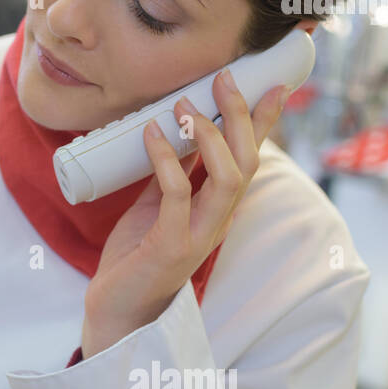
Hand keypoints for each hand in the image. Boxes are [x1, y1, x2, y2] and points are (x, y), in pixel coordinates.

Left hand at [80, 67, 289, 357]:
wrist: (115, 310)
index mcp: (217, 208)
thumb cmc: (136, 256)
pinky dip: (167, 160)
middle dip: (242, 117)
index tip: (272, 83)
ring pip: (228, 178)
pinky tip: (152, 134)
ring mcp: (197, 235)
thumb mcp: (156, 206)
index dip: (264, 122)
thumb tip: (174, 130)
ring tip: (186, 104)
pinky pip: (177, 195)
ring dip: (209, 136)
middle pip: (248, 162)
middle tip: (225, 78)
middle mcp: (217, 220)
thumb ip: (172, 174)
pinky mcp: (170, 246)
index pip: (250, 158)